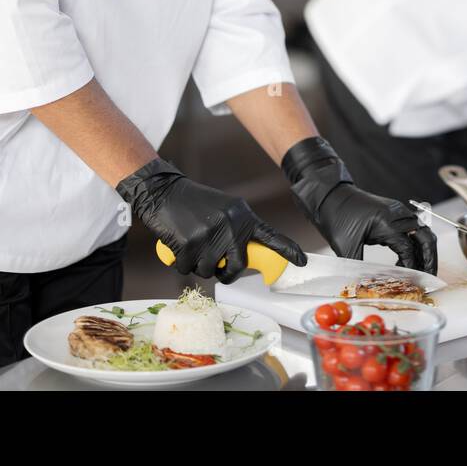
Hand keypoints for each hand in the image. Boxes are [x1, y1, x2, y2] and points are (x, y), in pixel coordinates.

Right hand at [116, 158, 304, 280]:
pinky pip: (187, 269)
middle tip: (218, 267)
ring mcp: (210, 235)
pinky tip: (178, 246)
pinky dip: (180, 263)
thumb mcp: (224, 210)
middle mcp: (231, 225)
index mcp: (242, 216)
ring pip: (209, 271)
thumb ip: (236, 230)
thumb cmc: (194, 204)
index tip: (302, 261)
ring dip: (199, 266)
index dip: (288, 251)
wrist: (164, 192)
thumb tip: (241, 258)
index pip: (271, 237)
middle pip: (238, 267)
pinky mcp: (189, 243)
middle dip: (227, 273)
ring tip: (193, 247)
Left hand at [283, 137, 437, 274]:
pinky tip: (407, 259)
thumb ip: (357, 266)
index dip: (411, 267)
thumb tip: (364, 286)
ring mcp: (398, 211)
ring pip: (423, 231)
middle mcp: (397, 214)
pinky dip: (416, 243)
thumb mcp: (344, 245)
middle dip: (430, 259)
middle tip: (429, 278)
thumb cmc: (336, 216)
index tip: (410, 282)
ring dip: (426, 251)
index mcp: (385, 222)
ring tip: (422, 271)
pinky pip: (413, 228)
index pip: (408, 248)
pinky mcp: (394, 212)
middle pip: (425, 237)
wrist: (330, 195)